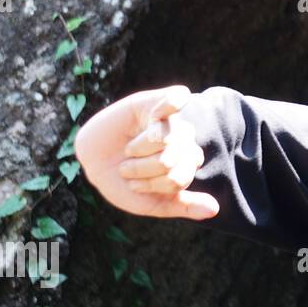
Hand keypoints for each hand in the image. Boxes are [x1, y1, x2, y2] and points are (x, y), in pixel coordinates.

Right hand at [74, 85, 218, 219]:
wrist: (93, 161)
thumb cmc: (124, 184)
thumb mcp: (152, 203)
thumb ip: (184, 207)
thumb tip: (214, 210)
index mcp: (188, 161)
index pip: (183, 176)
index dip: (156, 184)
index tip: (137, 187)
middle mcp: (183, 139)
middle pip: (175, 158)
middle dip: (145, 169)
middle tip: (128, 169)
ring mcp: (171, 120)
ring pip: (166, 138)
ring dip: (139, 151)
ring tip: (127, 152)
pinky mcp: (155, 102)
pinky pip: (176, 96)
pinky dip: (173, 102)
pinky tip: (158, 113)